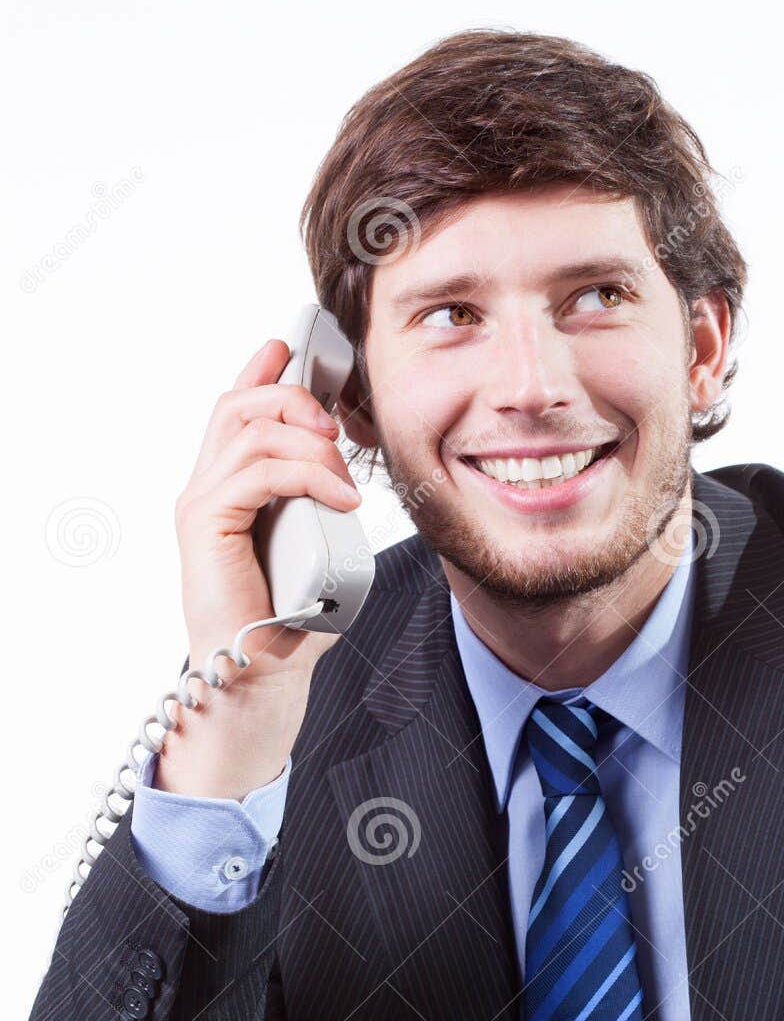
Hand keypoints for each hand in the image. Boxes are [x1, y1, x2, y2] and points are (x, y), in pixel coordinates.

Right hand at [175, 338, 361, 676]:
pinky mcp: (206, 523)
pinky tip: (342, 500)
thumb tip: (346, 476)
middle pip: (239, 404)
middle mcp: (204, 488)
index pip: (234, 409)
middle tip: (335, 424)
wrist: (258, 674)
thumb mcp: (311, 543)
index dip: (260, 370)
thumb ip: (314, 504)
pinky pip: (260, 472)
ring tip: (344, 477)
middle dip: (293, 397)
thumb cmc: (287, 619)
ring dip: (311, 443)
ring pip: (252, 430)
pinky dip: (310, 476)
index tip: (291, 346)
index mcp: (225, 488)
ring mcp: (200, 503)